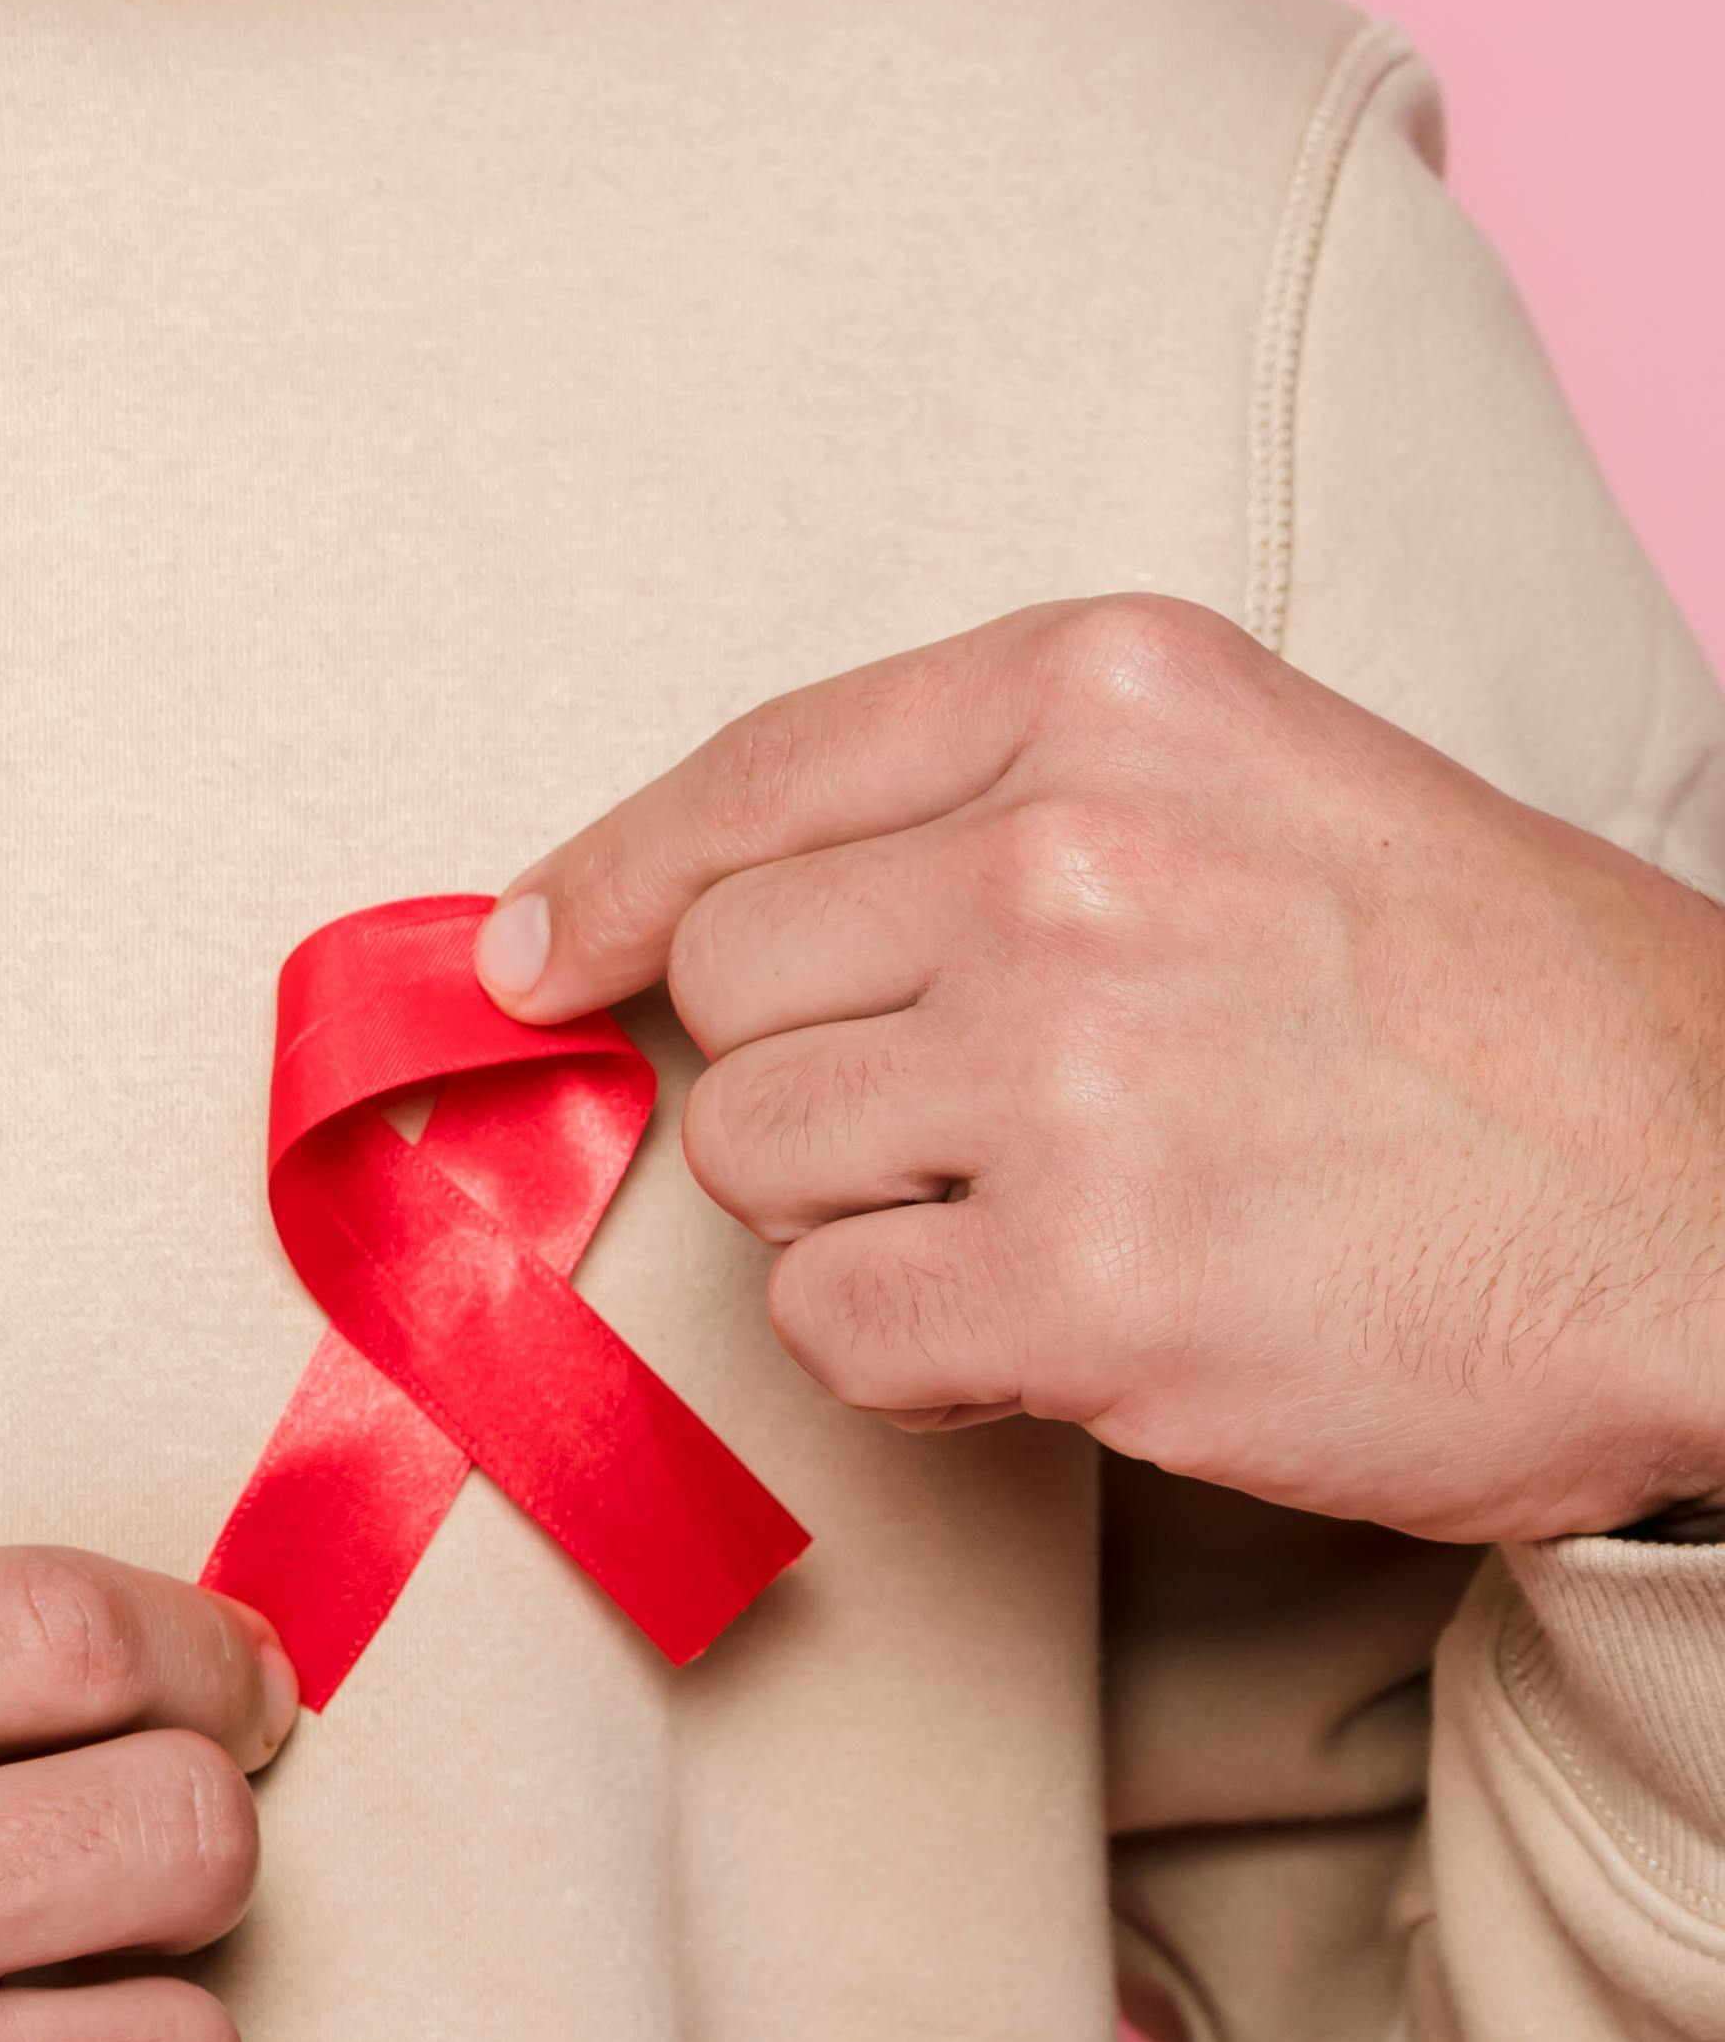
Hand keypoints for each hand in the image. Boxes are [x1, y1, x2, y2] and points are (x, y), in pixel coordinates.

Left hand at [481, 597, 1724, 1546]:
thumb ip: (1010, 805)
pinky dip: (910, 1351)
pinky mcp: (1084, 1287)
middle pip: (737, 982)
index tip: (533, 949)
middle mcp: (1065, 855)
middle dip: (809, 1074)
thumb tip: (698, 909)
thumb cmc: (1510, 1012)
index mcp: (1111, 691)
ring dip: (866, 1216)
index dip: (612, 878)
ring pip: (762, 1158)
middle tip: (970, 1125)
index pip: (756, 777)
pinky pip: (833, 1322)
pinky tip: (1053, 1327)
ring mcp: (1067, 1072)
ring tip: (1052, 1219)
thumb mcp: (1273, 784)